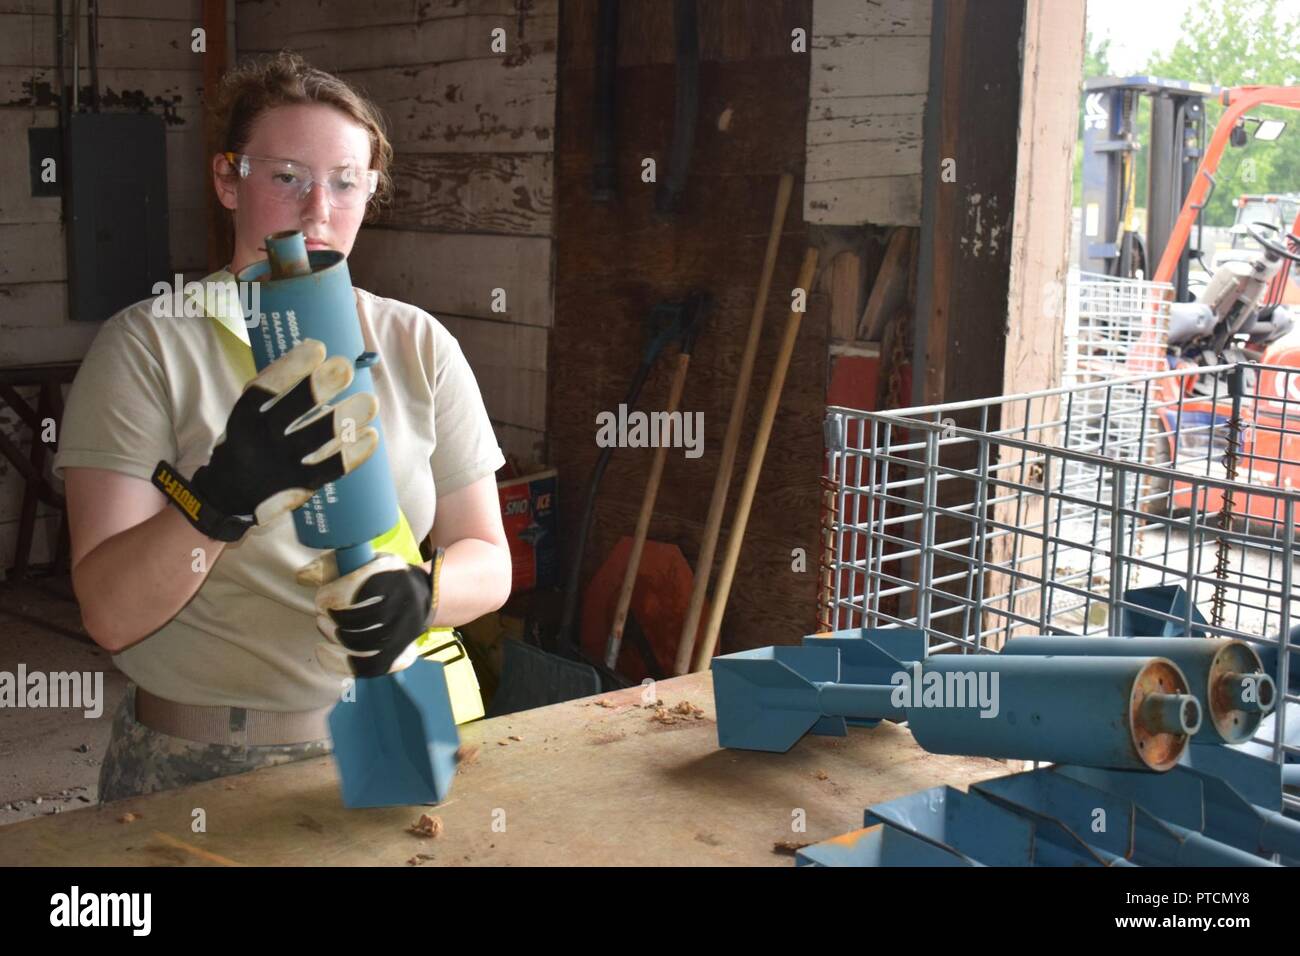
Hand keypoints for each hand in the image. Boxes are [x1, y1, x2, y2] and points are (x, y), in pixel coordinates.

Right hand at [153, 339, 378, 540]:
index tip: (318, 348)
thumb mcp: (249, 416)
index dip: (290, 367)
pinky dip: (353, 453)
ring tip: (370, 401)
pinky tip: (371, 435)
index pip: (263, 390)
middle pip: (288, 414)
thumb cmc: (249, 441)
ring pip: (314, 442)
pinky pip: (330, 469)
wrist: (230, 494)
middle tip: (345, 368)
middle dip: (317, 389)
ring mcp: (280, 467)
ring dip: (344, 420)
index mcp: (242, 419)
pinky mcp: (300, 487)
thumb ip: (276, 394)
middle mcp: (258, 442)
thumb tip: (320, 359)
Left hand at [299, 551, 439, 678]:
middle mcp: (407, 603)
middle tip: (321, 617)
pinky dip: (348, 665)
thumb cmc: (385, 577)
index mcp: (397, 576)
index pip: (367, 587)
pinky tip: (327, 656)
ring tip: (324, 632)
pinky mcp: (402, 650)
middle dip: (337, 620)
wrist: (426, 596)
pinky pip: (375, 665)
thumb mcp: (367, 562)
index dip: (338, 595)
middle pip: (369, 618)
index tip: (322, 600)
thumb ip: (335, 567)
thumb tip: (300, 577)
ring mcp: (406, 630)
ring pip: (371, 644)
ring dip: (340, 640)